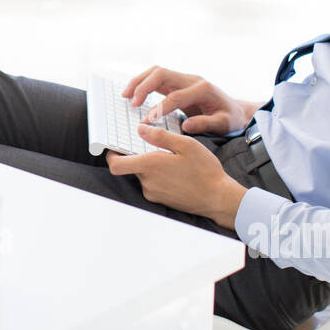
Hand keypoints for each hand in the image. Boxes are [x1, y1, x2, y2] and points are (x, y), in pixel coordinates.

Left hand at [105, 126, 248, 229]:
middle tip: (153, 148)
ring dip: (150, 167)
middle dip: (137, 157)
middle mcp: (148, 182)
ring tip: (171, 160)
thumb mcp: (186, 145)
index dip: (111, 155)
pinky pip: (152, 185)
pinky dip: (158, 177)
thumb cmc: (205, 170)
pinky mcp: (161, 200)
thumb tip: (140, 129)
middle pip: (130, 168)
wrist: (218, 199)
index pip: (116, 164)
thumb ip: (160, 136)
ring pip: (142, 176)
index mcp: (151, 165)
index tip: (115, 147)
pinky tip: (175, 172)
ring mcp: (154, 193)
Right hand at [122, 65, 259, 135]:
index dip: (159, 109)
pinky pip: (157, 77)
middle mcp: (192, 79)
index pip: (175, 96)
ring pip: (156, 71)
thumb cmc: (229, 119)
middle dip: (143, 86)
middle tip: (131, 103)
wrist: (236, 110)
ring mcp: (184, 79)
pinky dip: (143, 83)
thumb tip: (186, 127)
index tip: (147, 122)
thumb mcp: (223, 124)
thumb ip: (206, 124)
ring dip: (139, 81)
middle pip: (162, 74)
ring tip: (125, 96)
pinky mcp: (178, 82)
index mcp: (202, 89)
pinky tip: (133, 94)